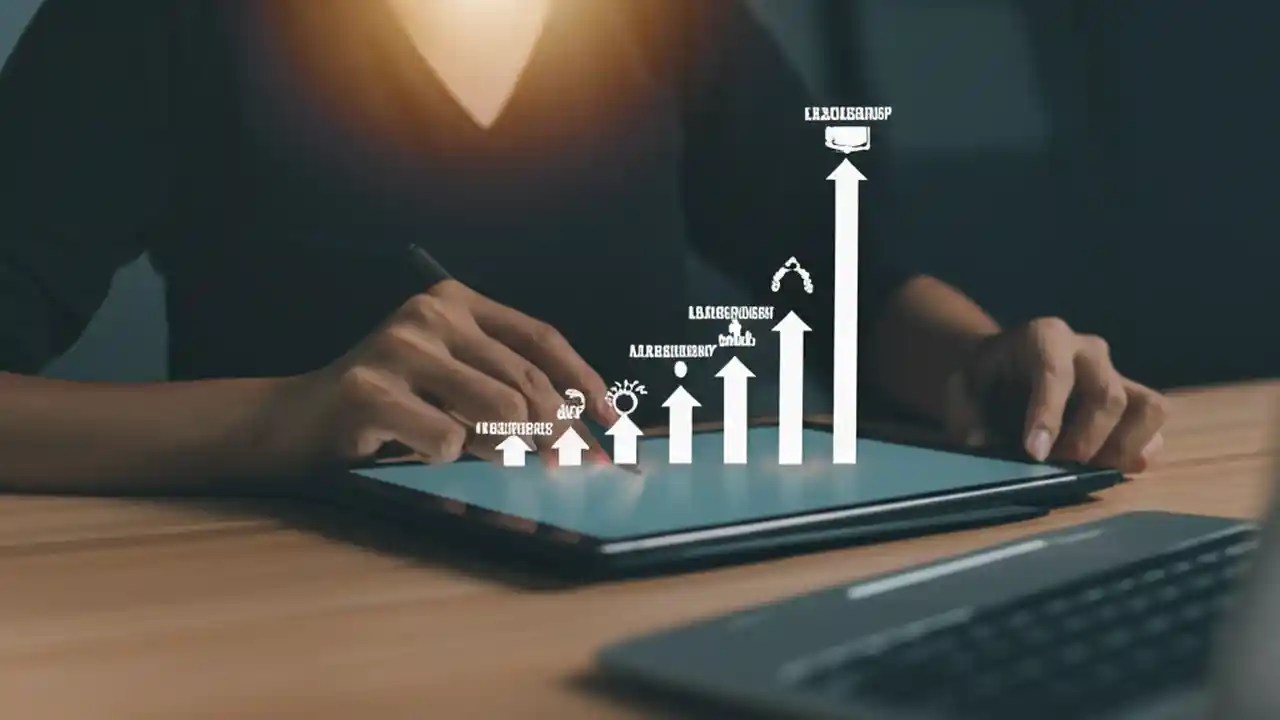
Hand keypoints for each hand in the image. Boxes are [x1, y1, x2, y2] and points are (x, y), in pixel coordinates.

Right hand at [271, 280, 617, 467]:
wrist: (292, 424)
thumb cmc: (386, 407)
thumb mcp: (451, 381)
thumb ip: (507, 387)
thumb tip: (584, 431)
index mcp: (453, 301)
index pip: (541, 338)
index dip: (583, 382)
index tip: (610, 422)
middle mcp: (428, 314)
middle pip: (527, 384)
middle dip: (557, 434)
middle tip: (566, 467)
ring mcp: (397, 348)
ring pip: (499, 414)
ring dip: (498, 451)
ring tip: (470, 454)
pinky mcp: (369, 391)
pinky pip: (449, 444)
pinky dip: (444, 461)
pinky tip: (411, 449)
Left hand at [945, 318, 1168, 471]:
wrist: (1005, 373)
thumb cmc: (986, 380)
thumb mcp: (963, 387)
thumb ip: (966, 412)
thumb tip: (981, 443)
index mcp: (1044, 336)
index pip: (1054, 372)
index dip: (1048, 415)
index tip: (1035, 453)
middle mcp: (1089, 350)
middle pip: (1108, 395)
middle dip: (1085, 440)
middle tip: (1056, 467)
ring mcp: (1118, 373)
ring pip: (1147, 407)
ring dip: (1122, 447)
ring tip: (1088, 470)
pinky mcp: (1134, 399)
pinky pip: (1154, 424)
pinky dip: (1139, 450)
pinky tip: (1111, 467)